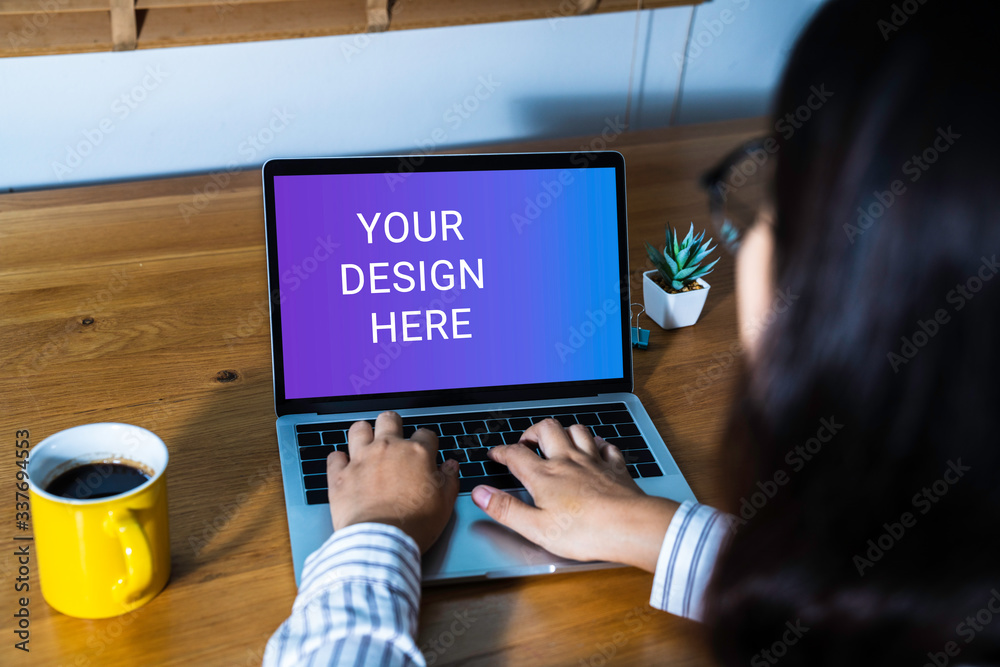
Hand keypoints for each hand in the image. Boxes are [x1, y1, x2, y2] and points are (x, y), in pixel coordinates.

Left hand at [327, 411, 458, 552]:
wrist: (382, 541)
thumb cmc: (414, 524)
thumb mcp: (444, 504)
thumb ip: (449, 479)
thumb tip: (451, 467)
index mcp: (417, 453)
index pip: (425, 434)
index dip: (427, 442)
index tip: (426, 451)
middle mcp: (388, 449)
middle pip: (389, 420)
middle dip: (393, 424)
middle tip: (394, 438)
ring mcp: (361, 460)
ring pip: (359, 429)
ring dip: (363, 434)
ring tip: (367, 445)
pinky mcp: (340, 476)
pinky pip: (335, 457)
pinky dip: (339, 460)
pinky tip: (345, 466)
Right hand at [471, 419, 677, 571]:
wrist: (629, 526)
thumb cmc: (586, 531)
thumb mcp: (536, 528)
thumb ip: (506, 509)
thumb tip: (481, 493)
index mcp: (545, 476)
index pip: (516, 454)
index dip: (501, 451)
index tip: (495, 454)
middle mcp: (568, 461)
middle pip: (547, 430)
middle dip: (533, 431)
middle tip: (527, 441)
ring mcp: (594, 461)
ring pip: (577, 430)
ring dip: (565, 431)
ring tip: (558, 440)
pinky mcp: (615, 468)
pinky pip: (606, 446)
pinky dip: (598, 444)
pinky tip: (597, 449)